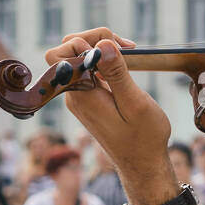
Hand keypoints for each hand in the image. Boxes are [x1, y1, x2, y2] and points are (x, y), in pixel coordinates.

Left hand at [43, 29, 173, 185]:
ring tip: (128, 53)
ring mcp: (80, 96)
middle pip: (66, 50)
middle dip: (93, 40)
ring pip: (77, 58)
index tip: (117, 49)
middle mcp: (74, 94)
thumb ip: (117, 73)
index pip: (61, 54)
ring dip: (100, 49)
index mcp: (81, 94)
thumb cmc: (143, 138)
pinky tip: (125, 65)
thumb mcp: (135, 103)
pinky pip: (87, 69)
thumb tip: (102, 44)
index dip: (86, 42)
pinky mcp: (89, 98)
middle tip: (125, 47)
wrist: (142, 164)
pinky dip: (104, 61)